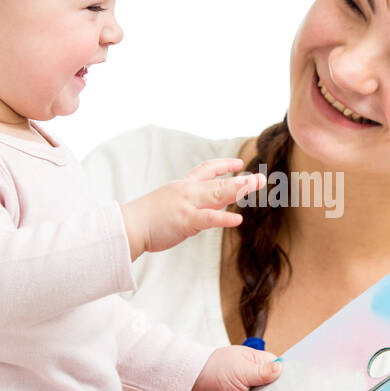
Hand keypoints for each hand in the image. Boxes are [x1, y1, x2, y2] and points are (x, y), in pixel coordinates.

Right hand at [119, 158, 263, 257]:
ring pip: (217, 194)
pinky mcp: (185, 220)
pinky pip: (208, 218)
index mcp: (182, 186)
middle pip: (218, 182)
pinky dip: (224, 218)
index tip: (239, 164)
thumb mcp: (171, 203)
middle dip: (241, 180)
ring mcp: (187, 204)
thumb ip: (193, 203)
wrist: (128, 226)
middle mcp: (187, 191)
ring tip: (256, 185)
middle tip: (261, 178)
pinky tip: (238, 219)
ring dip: (239, 189)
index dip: (224, 165)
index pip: (206, 169)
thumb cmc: (147, 218)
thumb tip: (216, 202)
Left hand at [184, 345, 281, 390]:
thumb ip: (262, 371)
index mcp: (256, 361)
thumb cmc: (215, 370)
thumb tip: (280, 368)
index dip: (286, 377)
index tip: (296, 387)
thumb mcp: (242, 369)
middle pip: (273, 386)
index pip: (278, 368)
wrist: (194, 387)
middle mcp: (254, 376)